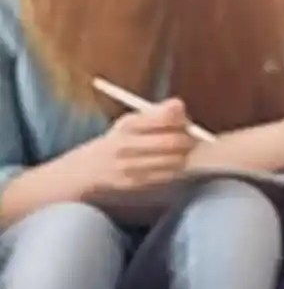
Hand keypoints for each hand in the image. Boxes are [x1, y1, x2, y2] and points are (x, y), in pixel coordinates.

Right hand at [76, 99, 197, 192]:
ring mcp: (131, 167)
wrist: (86, 169)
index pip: (165, 117)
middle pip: (174, 141)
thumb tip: (180, 105)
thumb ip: (156, 113)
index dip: (181, 117)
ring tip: (181, 151)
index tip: (184, 118)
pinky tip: (170, 164)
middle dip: (189, 138)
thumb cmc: (117, 141)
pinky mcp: (136, 183)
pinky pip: (168, 175)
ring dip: (184, 155)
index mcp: (127, 125)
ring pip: (175, 160)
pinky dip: (175, 168)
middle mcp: (127, 145)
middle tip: (191, 138)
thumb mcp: (130, 122)